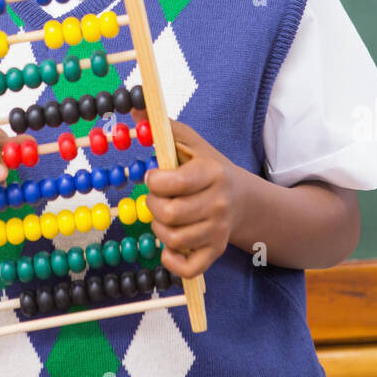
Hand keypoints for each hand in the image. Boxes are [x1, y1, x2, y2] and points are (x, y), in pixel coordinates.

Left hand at [136, 112, 236, 278]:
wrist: (243, 199)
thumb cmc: (208, 167)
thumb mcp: (190, 142)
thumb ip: (163, 127)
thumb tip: (133, 108)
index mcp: (212, 173)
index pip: (171, 183)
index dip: (153, 181)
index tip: (154, 176)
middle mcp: (219, 203)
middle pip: (169, 214)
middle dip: (153, 204)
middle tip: (157, 197)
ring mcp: (219, 230)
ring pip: (174, 240)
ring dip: (159, 229)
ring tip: (164, 217)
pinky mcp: (217, 252)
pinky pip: (188, 268)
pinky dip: (171, 260)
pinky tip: (169, 246)